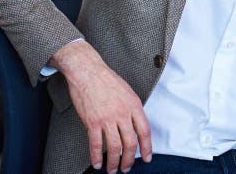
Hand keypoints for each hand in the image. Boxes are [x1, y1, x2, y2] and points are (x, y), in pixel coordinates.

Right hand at [50, 41, 151, 172]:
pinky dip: (97, 157)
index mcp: (134, 105)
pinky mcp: (92, 121)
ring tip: (113, 169)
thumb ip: (133, 109)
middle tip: (127, 167)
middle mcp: (123, 113)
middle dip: (130, 159)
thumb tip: (136, 125)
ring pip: (114, 147)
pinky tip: (97, 163)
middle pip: (131, 143)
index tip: (147, 157)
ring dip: (114, 162)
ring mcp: (107, 118)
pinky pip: (95, 144)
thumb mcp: (128, 92)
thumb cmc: (107, 79)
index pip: (145, 131)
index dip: (147, 147)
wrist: (88, 71)